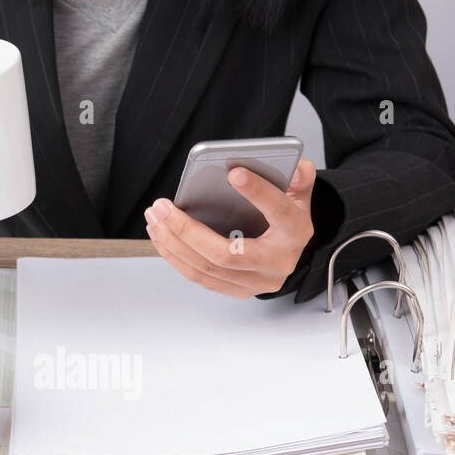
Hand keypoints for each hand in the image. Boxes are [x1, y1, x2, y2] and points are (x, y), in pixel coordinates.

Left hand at [144, 160, 316, 297]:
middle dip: (187, 230)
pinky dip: (176, 257)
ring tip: (154, 218)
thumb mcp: (300, 194)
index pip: (278, 212)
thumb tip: (294, 165)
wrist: (290, 251)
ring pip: (206, 269)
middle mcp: (276, 264)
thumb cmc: (288, 218)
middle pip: (226, 254)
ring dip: (173, 244)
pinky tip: (161, 236)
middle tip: (162, 207)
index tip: (233, 173)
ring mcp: (256, 282)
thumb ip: (299, 177)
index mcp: (295, 233)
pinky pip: (200, 277)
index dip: (257, 193)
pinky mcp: (238, 290)